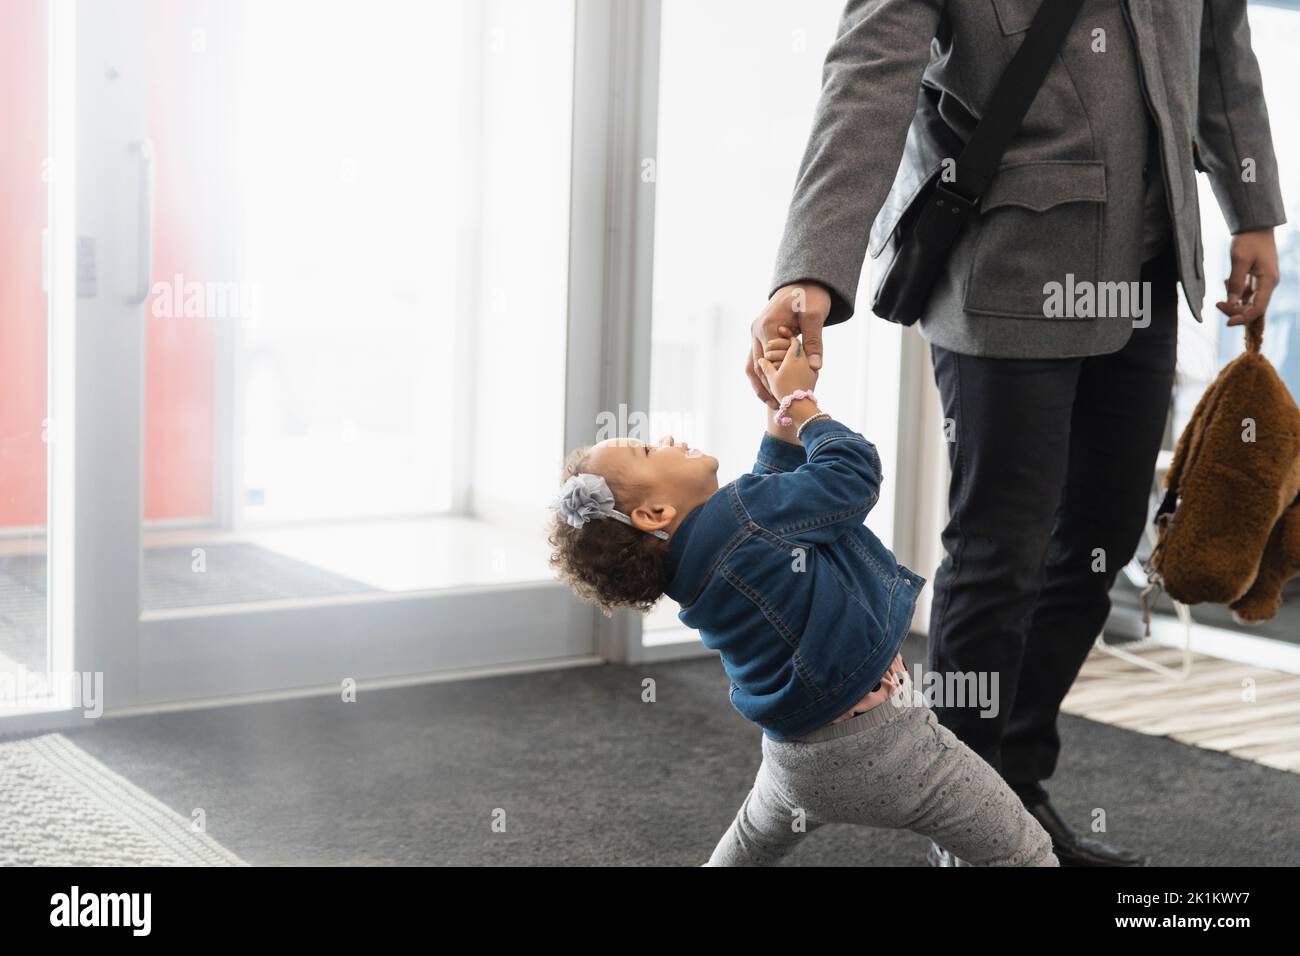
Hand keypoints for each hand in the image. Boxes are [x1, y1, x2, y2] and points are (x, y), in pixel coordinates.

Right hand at [746, 282, 829, 407]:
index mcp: (766, 326)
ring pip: (752, 364)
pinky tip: (772, 388)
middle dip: (765, 388)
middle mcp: (756, 330)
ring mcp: (755, 332)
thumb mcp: (814, 316)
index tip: (787, 396)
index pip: (767, 361)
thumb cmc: (810, 296)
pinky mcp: (760, 334)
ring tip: (772, 403)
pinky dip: (762, 374)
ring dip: (760, 385)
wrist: (802, 282)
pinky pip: (756, 358)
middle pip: (755, 366)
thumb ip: (814, 341)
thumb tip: (815, 366)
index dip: (776, 380)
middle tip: (778, 406)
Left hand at [1216, 228, 1279, 326]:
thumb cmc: (1249, 240)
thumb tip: (1230, 302)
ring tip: (1222, 290)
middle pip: (1252, 308)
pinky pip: (1246, 292)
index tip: (1227, 323)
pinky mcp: (1256, 278)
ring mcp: (1263, 281)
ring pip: (1248, 301)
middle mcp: (1268, 284)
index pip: (1258, 308)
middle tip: (1217, 304)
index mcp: (1268, 281)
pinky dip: (1235, 292)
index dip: (1243, 318)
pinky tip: (1226, 281)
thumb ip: (1235, 282)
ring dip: (1233, 302)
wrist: (1255, 225)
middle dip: (1235, 310)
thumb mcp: (1239, 260)